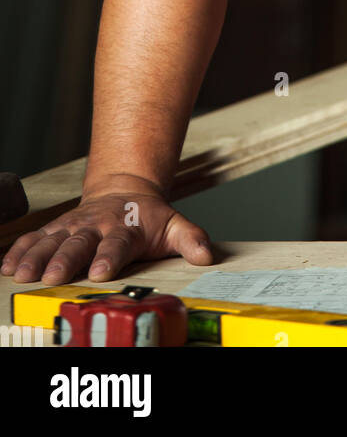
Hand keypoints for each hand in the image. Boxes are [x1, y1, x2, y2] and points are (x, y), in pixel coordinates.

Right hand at [0, 174, 213, 283]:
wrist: (126, 190)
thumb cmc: (149, 218)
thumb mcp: (174, 225)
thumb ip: (190, 239)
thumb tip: (206, 255)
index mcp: (125, 229)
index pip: (117, 244)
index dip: (109, 257)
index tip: (101, 271)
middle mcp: (97, 226)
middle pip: (80, 243)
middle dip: (66, 259)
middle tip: (53, 277)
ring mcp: (75, 225)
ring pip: (53, 240)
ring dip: (37, 257)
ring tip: (21, 274)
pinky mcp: (58, 227)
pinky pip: (36, 237)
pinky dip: (21, 249)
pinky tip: (7, 264)